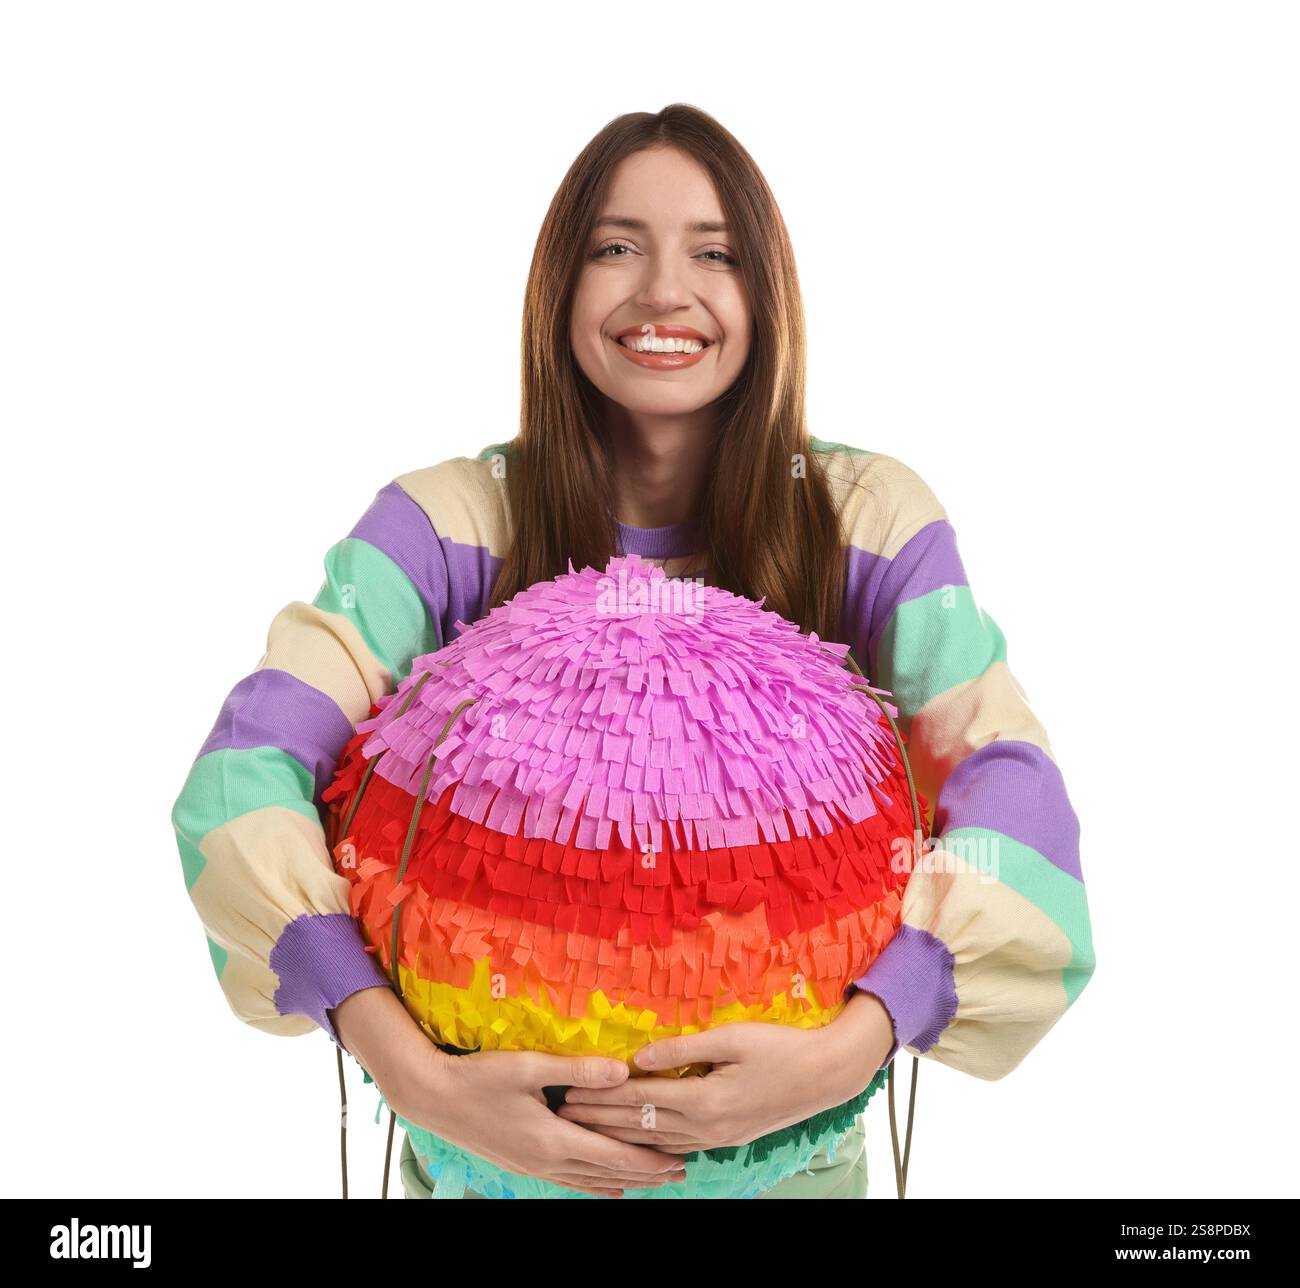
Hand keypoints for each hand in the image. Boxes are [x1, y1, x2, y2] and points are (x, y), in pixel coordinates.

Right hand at [394, 1047, 690, 1196]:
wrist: (434, 1097)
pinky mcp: (523, 1164)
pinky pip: (569, 1181)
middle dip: (646, 1173)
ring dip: (626, 1181)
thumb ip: (577, 1071)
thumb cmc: (480, 1076)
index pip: (612, 1154)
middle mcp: (547, 1160)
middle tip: (680, 1172)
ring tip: (655, 1181)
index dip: (647, 1158)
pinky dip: (594, 1185)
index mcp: (552, 1138)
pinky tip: (608, 1187)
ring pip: (590, 1180)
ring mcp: (534, 1166)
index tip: (678, 1158)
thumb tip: (622, 1073)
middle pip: (607, 1172)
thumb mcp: (529, 1067)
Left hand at [555, 990, 895, 1153]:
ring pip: (657, 1140)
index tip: (571, 1089)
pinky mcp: (728, 1138)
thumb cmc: (780, 1046)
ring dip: (620, 1134)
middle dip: (600, 1118)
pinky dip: (651, 1144)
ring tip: (588, 1128)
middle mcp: (707, 1126)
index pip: (639, 1099)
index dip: (603, 1094)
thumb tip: (638, 1057)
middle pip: (641, 1125)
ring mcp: (718, 1137)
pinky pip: (679, 1146)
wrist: (826, 1075)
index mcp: (705, 1099)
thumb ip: (682, 1049)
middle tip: (566, 1112)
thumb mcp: (731, 1037)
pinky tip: (637, 1142)